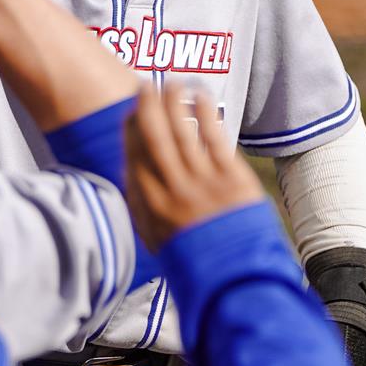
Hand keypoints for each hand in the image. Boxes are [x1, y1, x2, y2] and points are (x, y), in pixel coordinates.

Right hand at [125, 85, 265, 250]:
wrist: (235, 282)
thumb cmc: (195, 262)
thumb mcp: (157, 241)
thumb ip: (142, 209)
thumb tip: (129, 178)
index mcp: (152, 206)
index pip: (135, 156)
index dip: (132, 128)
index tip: (130, 111)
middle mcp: (174, 190)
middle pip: (155, 137)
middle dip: (149, 107)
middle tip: (146, 86)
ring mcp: (203, 183)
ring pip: (183, 132)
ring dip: (175, 102)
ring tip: (172, 83)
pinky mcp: (232, 180)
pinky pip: (214, 137)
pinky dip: (204, 113)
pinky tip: (200, 96)